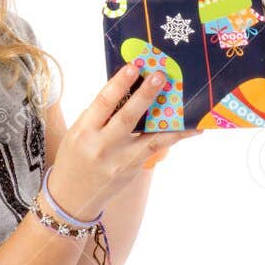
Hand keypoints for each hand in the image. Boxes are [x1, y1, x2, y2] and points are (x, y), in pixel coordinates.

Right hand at [46, 62, 201, 218]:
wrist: (72, 197)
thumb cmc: (75, 157)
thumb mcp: (78, 133)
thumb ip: (99, 115)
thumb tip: (128, 89)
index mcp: (83, 131)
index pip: (103, 103)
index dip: (119, 84)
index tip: (133, 67)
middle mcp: (102, 146)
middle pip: (127, 117)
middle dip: (145, 96)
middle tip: (161, 77)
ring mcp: (120, 160)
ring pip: (150, 138)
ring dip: (171, 121)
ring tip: (187, 105)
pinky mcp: (133, 169)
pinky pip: (156, 149)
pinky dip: (175, 137)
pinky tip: (192, 129)